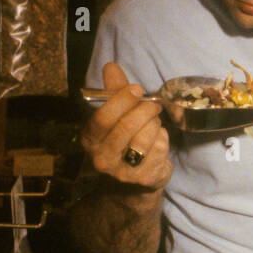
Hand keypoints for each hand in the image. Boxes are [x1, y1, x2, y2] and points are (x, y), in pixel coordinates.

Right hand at [80, 62, 172, 190]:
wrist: (130, 186)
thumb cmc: (122, 143)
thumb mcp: (113, 118)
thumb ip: (113, 93)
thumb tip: (111, 66)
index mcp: (90, 140)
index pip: (103, 117)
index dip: (122, 100)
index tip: (136, 89)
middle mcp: (102, 158)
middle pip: (127, 127)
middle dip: (144, 110)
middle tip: (153, 106)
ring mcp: (123, 172)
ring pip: (146, 137)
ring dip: (154, 125)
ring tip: (154, 123)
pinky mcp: (145, 178)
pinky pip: (160, 149)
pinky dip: (163, 139)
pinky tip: (158, 140)